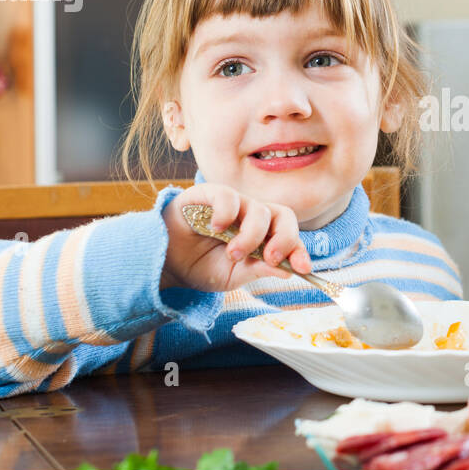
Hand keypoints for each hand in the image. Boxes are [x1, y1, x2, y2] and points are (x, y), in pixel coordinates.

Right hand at [160, 182, 311, 291]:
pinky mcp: (209, 194)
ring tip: (233, 254)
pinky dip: (227, 213)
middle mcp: (252, 216)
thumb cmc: (201, 266)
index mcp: (263, 235)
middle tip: (270, 258)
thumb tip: (289, 270)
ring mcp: (233, 204)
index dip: (299, 249)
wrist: (165, 263)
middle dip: (284, 238)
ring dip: (251, 235)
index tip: (303, 268)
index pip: (290, 235)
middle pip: (284, 215)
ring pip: (258, 209)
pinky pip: (228, 196)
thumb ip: (260, 269)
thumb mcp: (234, 276)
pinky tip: (217, 229)